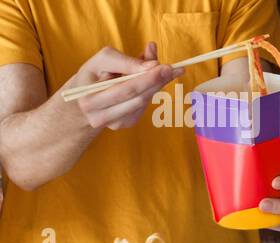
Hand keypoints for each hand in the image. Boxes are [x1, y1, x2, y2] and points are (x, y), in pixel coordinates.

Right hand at [68, 44, 183, 129]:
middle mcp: (100, 116)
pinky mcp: (126, 124)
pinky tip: (150, 81)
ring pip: (144, 102)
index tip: (166, 66)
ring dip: (157, 85)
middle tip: (176, 69)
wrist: (83, 98)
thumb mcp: (102, 61)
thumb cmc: (93, 74)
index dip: (147, 78)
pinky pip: (144, 106)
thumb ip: (126, 61)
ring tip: (165, 70)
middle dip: (157, 82)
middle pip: (138, 98)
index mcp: (89, 99)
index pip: (125, 89)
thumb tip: (153, 64)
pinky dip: (150, 91)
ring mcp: (115, 123)